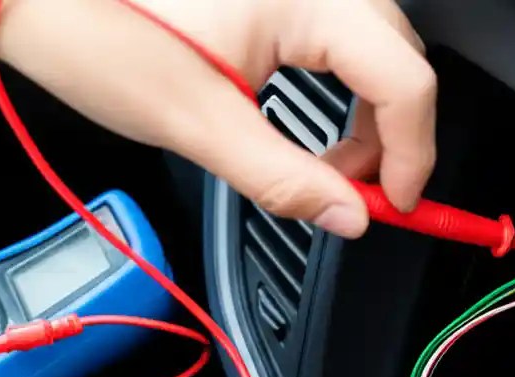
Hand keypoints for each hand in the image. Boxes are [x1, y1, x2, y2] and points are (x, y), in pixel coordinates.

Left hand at [0, 0, 435, 237]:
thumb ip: (286, 179)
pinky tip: (312, 123)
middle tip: (356, 193)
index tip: (398, 204)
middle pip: (401, 63)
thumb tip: (351, 218)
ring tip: (327, 167)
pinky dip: (341, 90)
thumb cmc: (101, 36)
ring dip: (367, 116)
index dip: (413, 152)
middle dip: (390, 138)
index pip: (406, 79)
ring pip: (376, 51)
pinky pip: (342, 39)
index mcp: (308, 0)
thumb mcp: (201, 126)